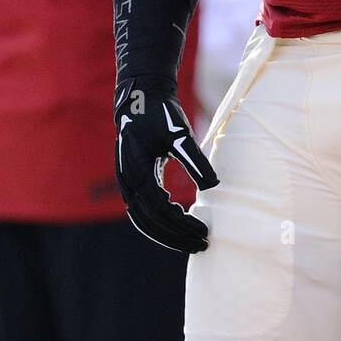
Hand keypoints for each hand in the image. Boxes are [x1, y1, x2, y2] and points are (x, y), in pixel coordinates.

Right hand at [114, 77, 218, 252]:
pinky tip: (180, 221)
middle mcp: (127, 181)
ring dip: (166, 232)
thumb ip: (194, 160)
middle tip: (202, 244)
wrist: (141, 96)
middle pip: (149, 221)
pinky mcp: (133, 179)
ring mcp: (127, 181)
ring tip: (192, 240)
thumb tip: (213, 186)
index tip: (204, 231)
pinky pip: (143, 208)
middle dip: (175, 236)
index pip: (159, 209)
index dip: (181, 224)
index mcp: (136, 171)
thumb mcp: (180, 134)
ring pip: (144, 219)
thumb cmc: (161, 114)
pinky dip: (159, 220)